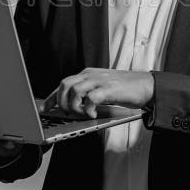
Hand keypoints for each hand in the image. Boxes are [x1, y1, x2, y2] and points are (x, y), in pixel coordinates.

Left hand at [38, 68, 153, 117]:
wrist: (146, 85)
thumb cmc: (124, 89)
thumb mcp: (101, 88)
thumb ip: (88, 93)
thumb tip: (72, 107)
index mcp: (87, 74)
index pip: (63, 84)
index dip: (51, 97)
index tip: (44, 109)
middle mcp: (91, 75)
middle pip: (64, 84)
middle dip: (60, 102)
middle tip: (67, 114)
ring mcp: (100, 81)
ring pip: (74, 91)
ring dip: (74, 106)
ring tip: (82, 114)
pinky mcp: (109, 89)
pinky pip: (91, 98)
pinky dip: (88, 108)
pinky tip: (92, 115)